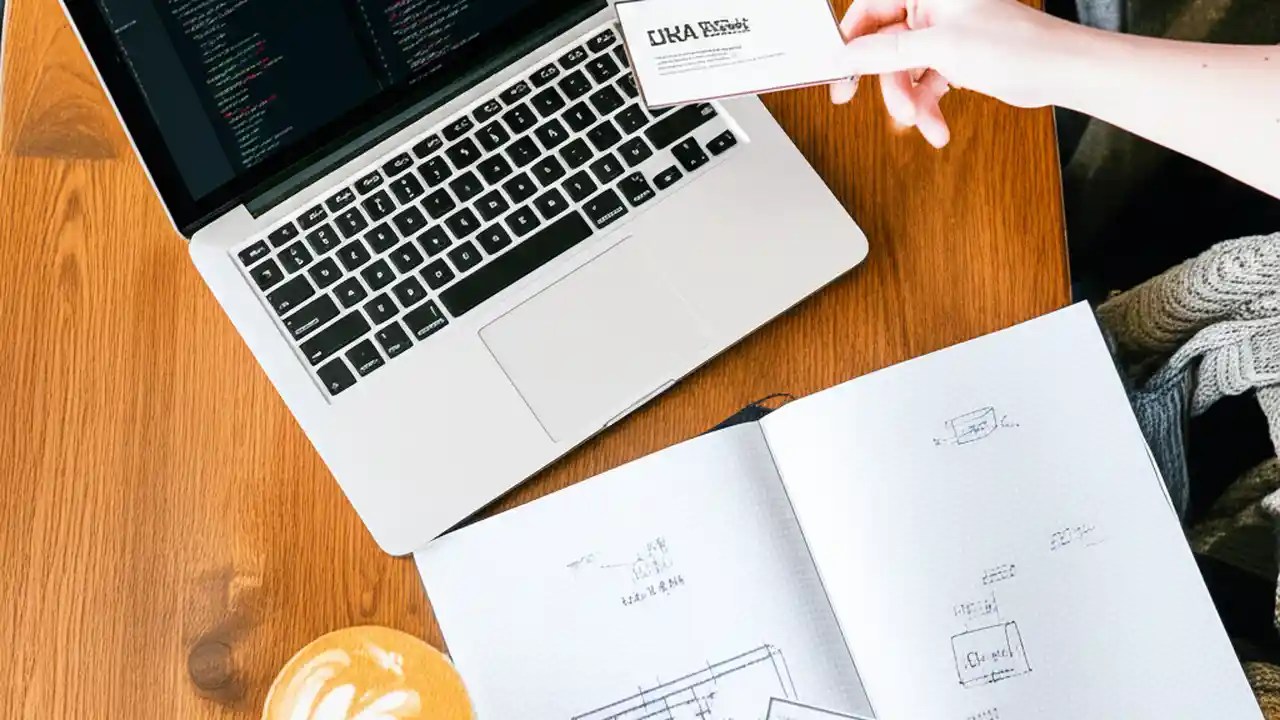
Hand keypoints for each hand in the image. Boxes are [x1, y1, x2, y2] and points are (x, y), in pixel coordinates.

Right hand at [831, 0, 1074, 146]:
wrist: (1060, 71)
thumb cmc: (1017, 45)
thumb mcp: (941, 47)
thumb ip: (886, 51)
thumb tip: (847, 54)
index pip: (869, 9)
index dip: (852, 42)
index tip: (841, 72)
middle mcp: (933, 7)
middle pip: (886, 47)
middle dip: (892, 85)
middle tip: (893, 110)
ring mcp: (944, 33)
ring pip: (905, 70)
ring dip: (912, 102)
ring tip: (925, 122)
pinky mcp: (955, 56)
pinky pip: (926, 82)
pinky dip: (929, 106)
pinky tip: (937, 126)